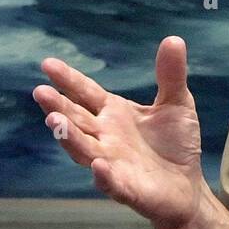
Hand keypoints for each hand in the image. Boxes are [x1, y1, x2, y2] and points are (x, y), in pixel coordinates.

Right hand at [32, 36, 205, 228]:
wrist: (187, 187)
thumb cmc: (175, 144)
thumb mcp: (177, 103)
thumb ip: (170, 75)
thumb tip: (174, 39)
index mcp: (113, 114)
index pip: (85, 94)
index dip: (68, 80)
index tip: (48, 64)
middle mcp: (105, 138)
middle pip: (76, 120)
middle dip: (58, 107)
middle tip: (41, 92)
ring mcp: (113, 164)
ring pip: (84, 150)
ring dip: (69, 137)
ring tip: (54, 121)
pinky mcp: (128, 189)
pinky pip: (112, 183)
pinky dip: (104, 176)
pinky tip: (98, 166)